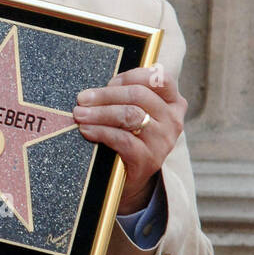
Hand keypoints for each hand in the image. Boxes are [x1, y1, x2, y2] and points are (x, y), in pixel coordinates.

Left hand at [72, 66, 186, 212]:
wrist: (129, 178)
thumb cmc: (129, 137)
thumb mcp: (135, 112)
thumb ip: (126, 96)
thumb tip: (94, 90)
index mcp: (173, 103)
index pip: (158, 78)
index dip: (130, 76)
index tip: (108, 83)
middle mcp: (173, 120)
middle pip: (139, 95)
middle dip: (105, 95)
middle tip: (82, 99)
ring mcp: (163, 141)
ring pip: (130, 115)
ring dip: (100, 112)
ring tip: (80, 114)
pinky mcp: (150, 159)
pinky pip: (123, 139)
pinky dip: (101, 132)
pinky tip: (86, 130)